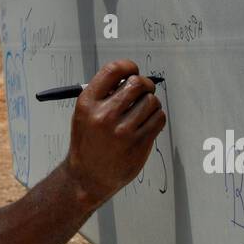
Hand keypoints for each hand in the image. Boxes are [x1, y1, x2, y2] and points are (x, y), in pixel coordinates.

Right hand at [63, 59, 165, 209]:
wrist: (88, 177)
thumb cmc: (88, 143)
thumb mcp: (84, 114)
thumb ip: (103, 94)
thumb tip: (131, 76)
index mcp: (88, 103)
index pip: (114, 71)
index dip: (128, 66)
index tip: (132, 70)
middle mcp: (104, 116)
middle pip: (137, 83)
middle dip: (144, 84)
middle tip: (144, 91)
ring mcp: (123, 131)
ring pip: (152, 101)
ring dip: (152, 103)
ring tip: (144, 111)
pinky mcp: (139, 144)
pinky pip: (159, 119)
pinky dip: (157, 117)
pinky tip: (148, 122)